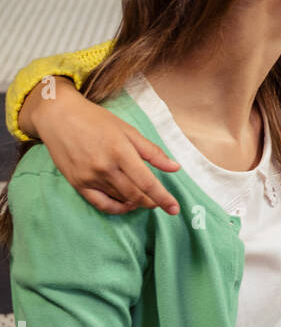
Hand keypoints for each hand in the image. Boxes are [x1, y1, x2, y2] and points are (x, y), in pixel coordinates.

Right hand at [28, 78, 180, 214]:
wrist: (59, 117)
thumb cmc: (97, 120)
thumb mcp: (128, 131)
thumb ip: (152, 152)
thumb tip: (175, 168)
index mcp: (120, 152)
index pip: (147, 182)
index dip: (163, 198)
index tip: (175, 209)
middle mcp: (104, 167)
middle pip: (135, 194)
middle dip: (152, 202)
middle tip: (161, 203)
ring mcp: (89, 177)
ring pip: (120, 199)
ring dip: (136, 202)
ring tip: (144, 198)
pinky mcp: (77, 183)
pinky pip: (100, 204)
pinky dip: (116, 208)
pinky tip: (126, 204)